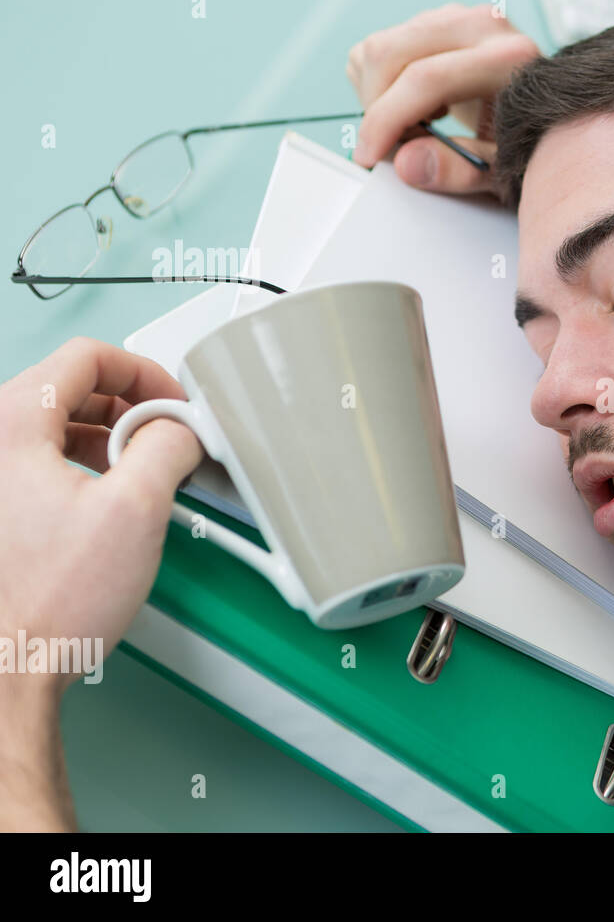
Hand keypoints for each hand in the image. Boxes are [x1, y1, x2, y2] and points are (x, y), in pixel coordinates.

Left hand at [0, 339, 201, 829]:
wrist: (7, 669)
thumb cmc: (49, 603)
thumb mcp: (137, 510)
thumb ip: (169, 447)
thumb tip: (182, 429)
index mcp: (11, 425)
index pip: (85, 357)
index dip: (145, 372)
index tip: (175, 403)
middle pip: (68, 385)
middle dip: (130, 406)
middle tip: (168, 439)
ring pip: (54, 422)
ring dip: (108, 437)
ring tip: (143, 474)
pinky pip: (40, 459)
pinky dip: (83, 465)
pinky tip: (111, 499)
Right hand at [346, 2, 539, 195]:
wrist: (545, 112)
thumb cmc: (528, 141)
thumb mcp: (504, 168)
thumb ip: (460, 171)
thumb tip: (406, 164)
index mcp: (508, 58)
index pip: (427, 78)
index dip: (387, 120)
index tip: (369, 156)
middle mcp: (481, 26)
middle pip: (388, 53)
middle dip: (376, 108)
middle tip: (398, 147)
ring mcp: (457, 17)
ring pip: (377, 48)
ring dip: (378, 97)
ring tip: (420, 127)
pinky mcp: (438, 21)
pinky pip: (379, 47)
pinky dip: (382, 83)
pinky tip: (421, 105)